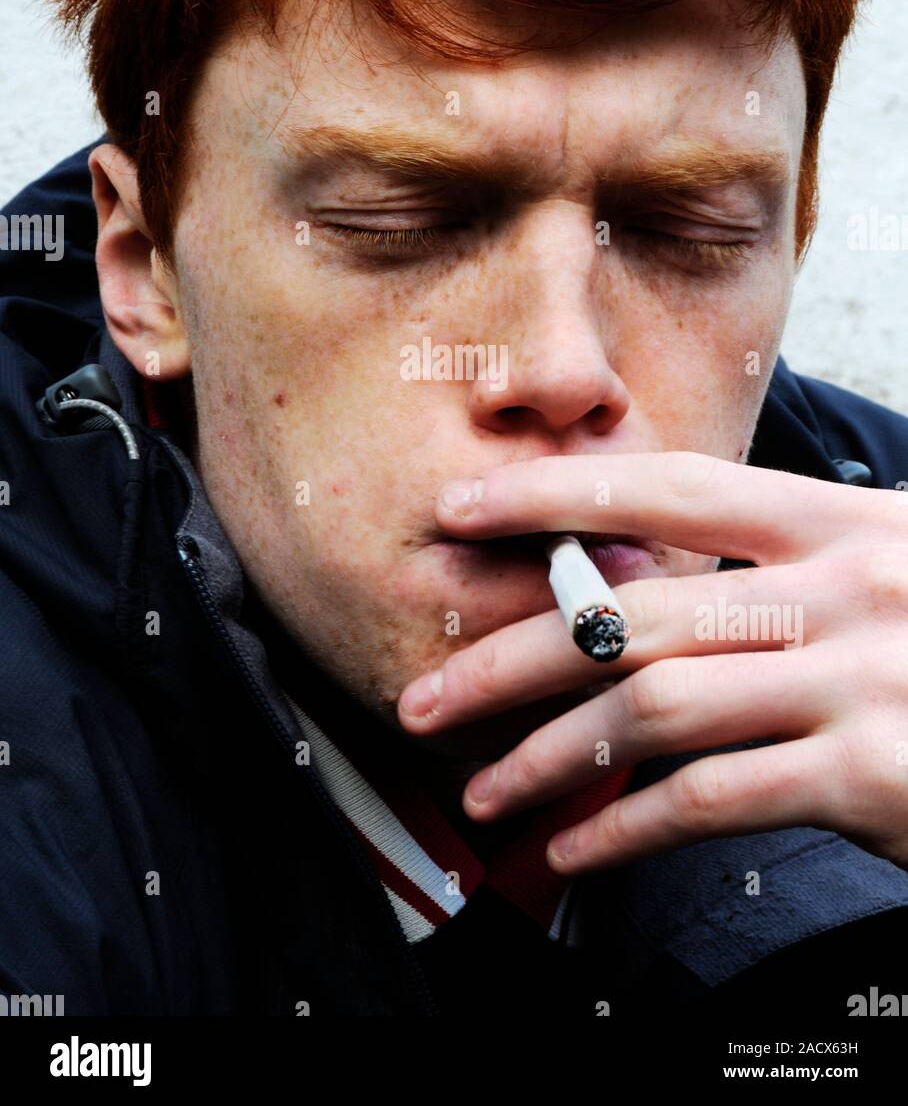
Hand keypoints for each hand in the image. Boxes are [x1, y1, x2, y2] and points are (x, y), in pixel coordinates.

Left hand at [396, 453, 907, 874]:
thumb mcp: (880, 572)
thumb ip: (773, 574)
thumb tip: (633, 593)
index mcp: (838, 521)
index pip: (668, 488)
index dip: (556, 494)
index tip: (460, 511)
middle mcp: (843, 586)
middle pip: (635, 613)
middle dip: (509, 659)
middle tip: (424, 698)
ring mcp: (858, 678)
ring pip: (655, 709)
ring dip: (549, 757)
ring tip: (483, 793)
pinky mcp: (870, 776)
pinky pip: (712, 802)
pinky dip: (626, 829)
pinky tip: (575, 850)